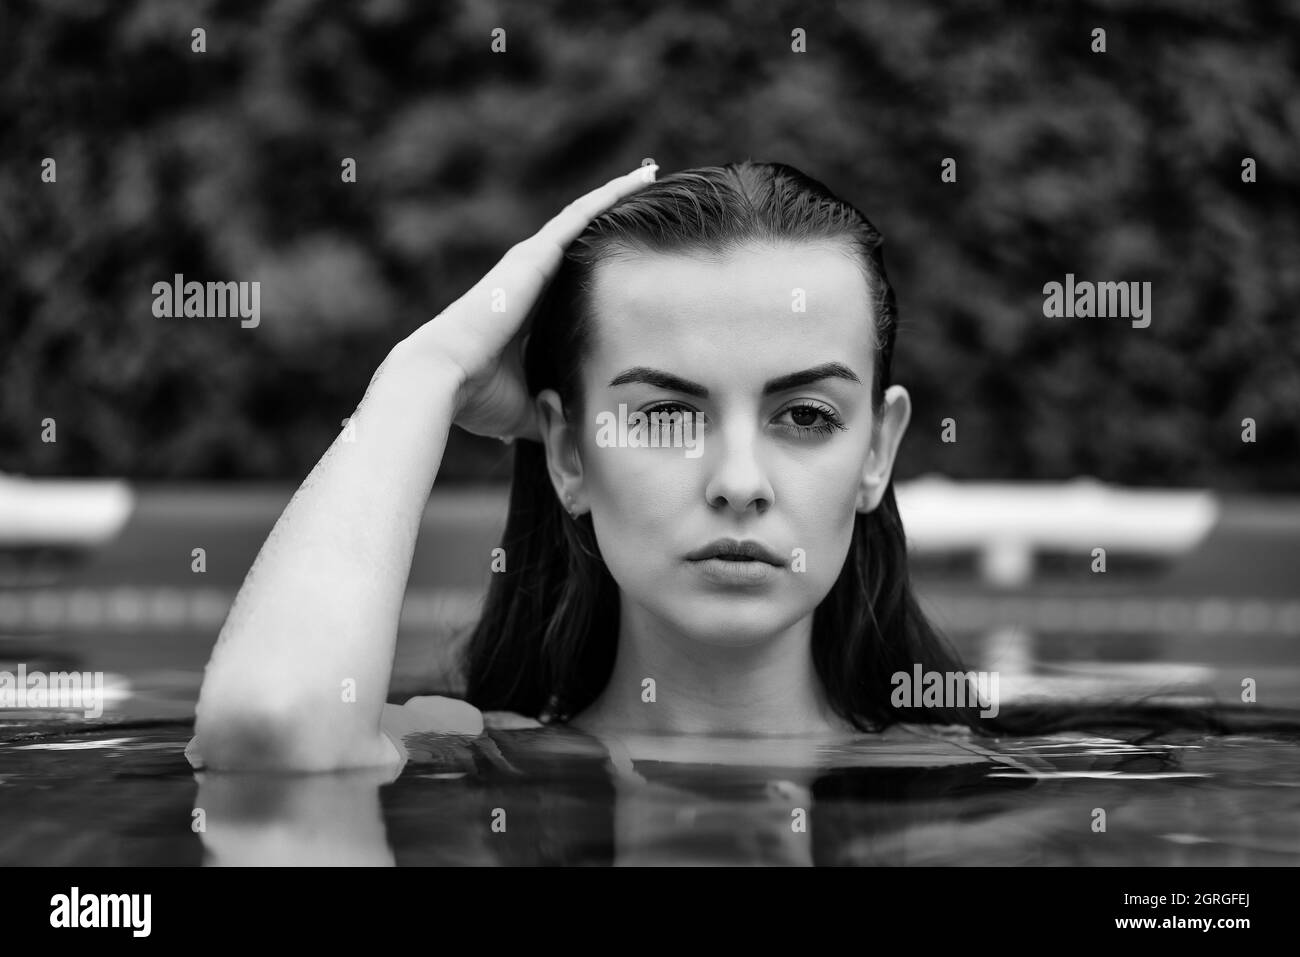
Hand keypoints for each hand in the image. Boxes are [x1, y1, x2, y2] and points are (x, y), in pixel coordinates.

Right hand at [405, 164, 657, 441]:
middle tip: (647, 190)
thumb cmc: (476, 396)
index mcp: (528, 308)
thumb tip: (575, 431)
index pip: (573, 276)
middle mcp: (529, 278)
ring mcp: (530, 263)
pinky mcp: (534, 257)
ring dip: (616, 193)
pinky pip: (579, 217)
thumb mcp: (529, 404)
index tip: (627, 248)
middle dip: (611, 214)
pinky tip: (638, 178)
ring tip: (650, 172)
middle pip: (579, 237)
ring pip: (582, 217)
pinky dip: (608, 195)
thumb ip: (555, 408)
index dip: (598, 258)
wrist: (442, 380)